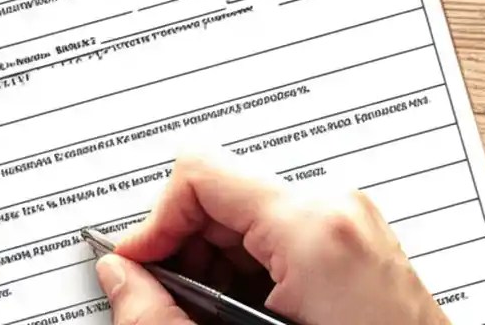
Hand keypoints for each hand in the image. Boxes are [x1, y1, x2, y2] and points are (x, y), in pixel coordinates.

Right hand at [96, 149, 448, 324]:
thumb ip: (163, 315)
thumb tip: (125, 280)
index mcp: (313, 224)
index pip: (199, 174)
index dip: (154, 223)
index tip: (137, 265)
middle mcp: (339, 209)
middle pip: (224, 195)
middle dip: (186, 250)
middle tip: (172, 303)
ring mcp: (354, 224)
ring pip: (250, 220)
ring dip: (218, 267)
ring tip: (216, 318)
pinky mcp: (359, 244)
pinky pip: (283, 237)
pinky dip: (253, 272)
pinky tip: (251, 316)